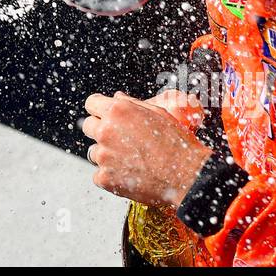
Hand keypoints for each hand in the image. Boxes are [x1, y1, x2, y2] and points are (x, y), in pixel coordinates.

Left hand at [81, 91, 210, 205]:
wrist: (187, 175)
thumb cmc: (176, 143)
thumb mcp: (158, 114)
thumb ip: (132, 104)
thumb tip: (117, 97)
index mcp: (118, 111)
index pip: (91, 103)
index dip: (98, 109)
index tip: (103, 116)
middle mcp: (106, 130)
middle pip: (88, 126)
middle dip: (100, 130)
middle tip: (119, 140)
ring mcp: (104, 155)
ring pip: (93, 152)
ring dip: (106, 155)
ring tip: (129, 160)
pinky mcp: (105, 178)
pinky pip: (99, 175)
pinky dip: (111, 177)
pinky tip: (129, 175)